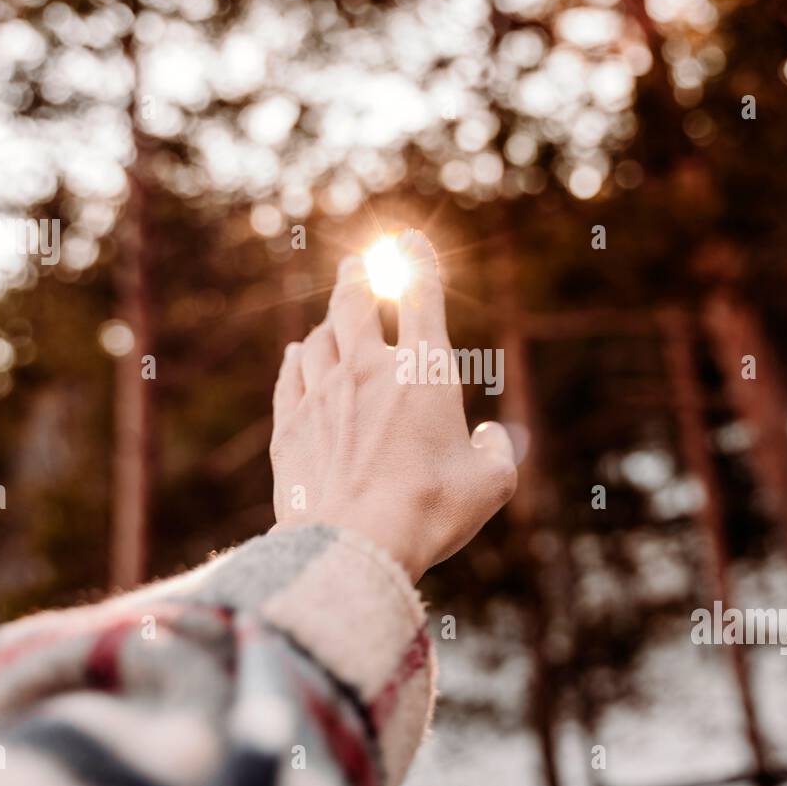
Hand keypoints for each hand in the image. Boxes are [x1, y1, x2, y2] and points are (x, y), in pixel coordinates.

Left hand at [269, 229, 516, 581]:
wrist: (352, 545)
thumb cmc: (430, 514)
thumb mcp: (490, 486)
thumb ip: (497, 452)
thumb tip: (489, 435)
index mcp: (423, 373)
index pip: (420, 296)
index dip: (417, 262)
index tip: (409, 240)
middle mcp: (368, 370)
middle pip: (354, 303)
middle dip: (357, 277)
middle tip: (356, 265)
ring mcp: (321, 395)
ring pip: (318, 339)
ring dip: (328, 323)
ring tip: (333, 319)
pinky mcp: (289, 426)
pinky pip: (289, 377)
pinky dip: (295, 359)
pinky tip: (296, 354)